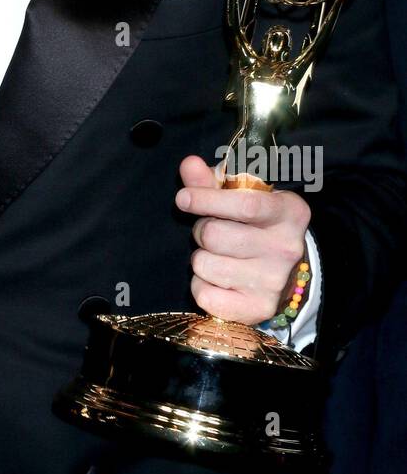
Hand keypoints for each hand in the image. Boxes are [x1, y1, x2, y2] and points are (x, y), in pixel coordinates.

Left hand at [176, 155, 309, 324]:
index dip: (207, 200)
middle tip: (210, 231)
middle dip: (201, 229)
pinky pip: (204, 294)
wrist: (285, 271)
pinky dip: (200, 285)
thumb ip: (212, 180)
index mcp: (289, 212)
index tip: (183, 198)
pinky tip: (217, 278)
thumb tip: (189, 164)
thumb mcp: (241, 195)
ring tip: (218, 255)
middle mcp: (286, 248)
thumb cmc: (256, 224)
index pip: (244, 205)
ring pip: (205, 264)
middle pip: (215, 235)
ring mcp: (274, 282)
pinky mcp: (259, 309)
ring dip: (200, 257)